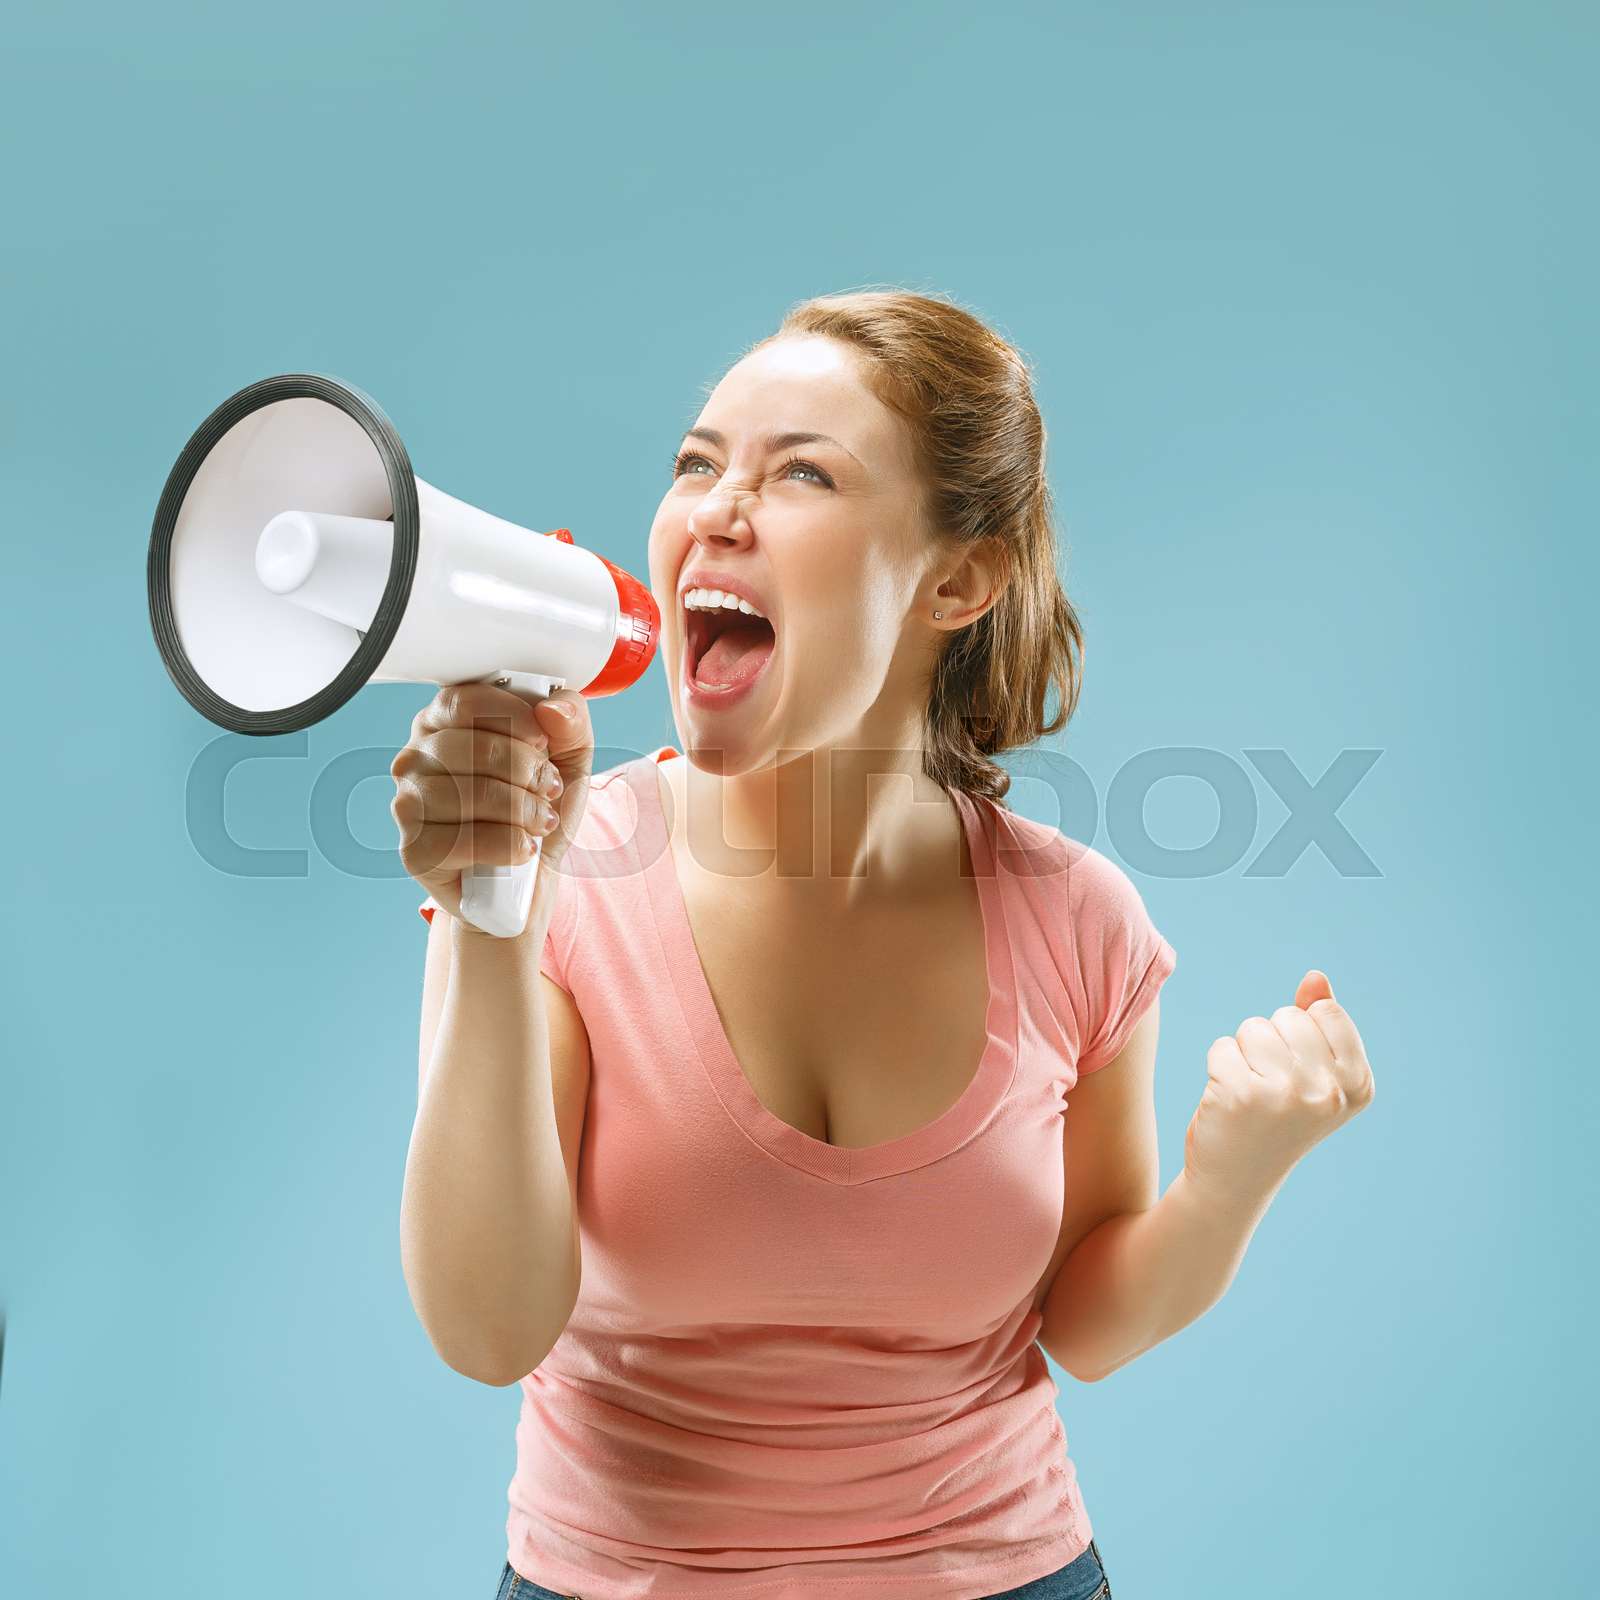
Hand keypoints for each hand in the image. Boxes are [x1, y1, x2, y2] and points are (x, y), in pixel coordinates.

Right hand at [390, 683, 593, 924]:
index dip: (514, 718)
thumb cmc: (536, 812)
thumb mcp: (568, 759)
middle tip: (548, 790)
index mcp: (443, 723)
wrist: (527, 882)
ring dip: (524, 810)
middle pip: (474, 747)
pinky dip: (508, 845)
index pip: (467, 701)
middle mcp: (416, 759)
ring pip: (472, 793)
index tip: (542, 741)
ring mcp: (408, 805)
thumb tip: (552, 708)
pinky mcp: (415, 851)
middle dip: (528, 771)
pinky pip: (465, 840)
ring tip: (540, 822)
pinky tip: (523, 848)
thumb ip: (570, 721)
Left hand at [1184, 971, 1375, 1195]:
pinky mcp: (1242, 1094)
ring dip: (1244, 1053)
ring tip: (1251, 1093)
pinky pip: (1223, 1046)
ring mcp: (1287, 1093)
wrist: (1236, 1181)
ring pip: (1253, 1027)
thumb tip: (1315, 977)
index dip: (1301, 1034)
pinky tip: (1228, 1101)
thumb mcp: (1312, 1075)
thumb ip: (1318, 1023)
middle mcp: (1329, 1090)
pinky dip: (1219, 1066)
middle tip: (1270, 1089)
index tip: (1299, 1076)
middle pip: (1287, 1016)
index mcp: (1358, 1083)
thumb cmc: (1275, 1120)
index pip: (1325, 1011)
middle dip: (1271, 1042)